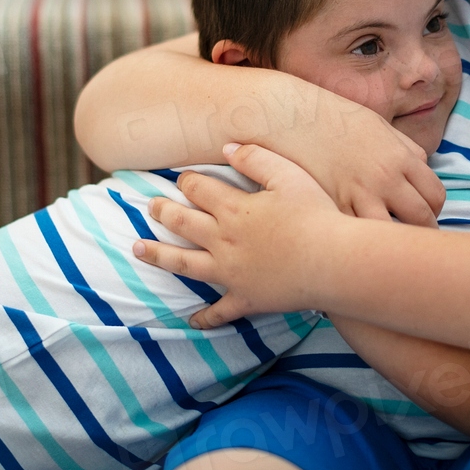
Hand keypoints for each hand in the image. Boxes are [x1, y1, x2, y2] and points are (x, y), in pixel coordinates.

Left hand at [136, 143, 365, 327]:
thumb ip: (255, 158)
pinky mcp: (246, 298)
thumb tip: (226, 148)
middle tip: (150, 206)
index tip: (183, 179)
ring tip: (136, 250)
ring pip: (184, 264)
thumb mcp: (288, 175)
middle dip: (163, 212)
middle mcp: (223, 240)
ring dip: (158, 256)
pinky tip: (192, 321)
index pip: (197, 189)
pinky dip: (205, 318)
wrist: (333, 262)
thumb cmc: (316, 214)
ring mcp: (231, 272)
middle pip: (182, 223)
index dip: (187, 181)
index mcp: (233, 208)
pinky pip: (220, 311)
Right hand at [281, 99, 443, 226]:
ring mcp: (359, 195)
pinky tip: (356, 236)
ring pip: (392, 233)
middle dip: (423, 230)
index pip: (435, 194)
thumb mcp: (378, 124)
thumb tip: (420, 164)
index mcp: (400, 157)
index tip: (426, 214)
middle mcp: (386, 178)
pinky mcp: (334, 206)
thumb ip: (404, 146)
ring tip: (388, 243)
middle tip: (414, 235)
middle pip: (422, 218)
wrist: (293, 116)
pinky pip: (357, 231)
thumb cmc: (333, 117)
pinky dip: (360, 237)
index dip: (434, 209)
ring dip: (393, 240)